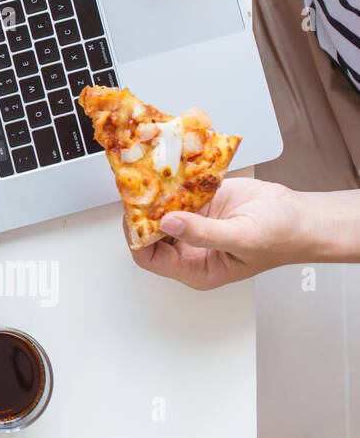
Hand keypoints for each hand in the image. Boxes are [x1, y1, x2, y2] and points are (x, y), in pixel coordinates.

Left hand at [129, 178, 304, 288]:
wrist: (301, 215)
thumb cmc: (282, 238)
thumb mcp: (243, 238)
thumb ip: (203, 234)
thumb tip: (168, 224)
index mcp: (195, 268)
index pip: (150, 257)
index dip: (137, 236)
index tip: (136, 214)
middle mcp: (189, 248)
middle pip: (148, 231)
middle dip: (141, 211)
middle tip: (138, 188)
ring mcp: (191, 222)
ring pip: (158, 208)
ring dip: (153, 192)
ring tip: (148, 174)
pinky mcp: (198, 202)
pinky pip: (174, 191)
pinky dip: (170, 180)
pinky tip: (167, 169)